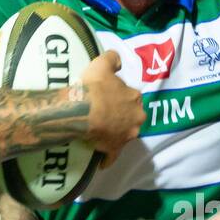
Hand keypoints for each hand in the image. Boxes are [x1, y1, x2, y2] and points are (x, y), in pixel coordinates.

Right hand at [79, 49, 142, 167]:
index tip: (108, 96)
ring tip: (102, 133)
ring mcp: (126, 136)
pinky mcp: (114, 150)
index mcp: (135, 98)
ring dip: (116, 134)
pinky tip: (101, 160)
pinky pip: (112, 156)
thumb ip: (113, 59)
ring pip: (124, 135)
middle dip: (122, 116)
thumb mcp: (102, 64)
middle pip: (130, 117)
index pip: (131, 96)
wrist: (83, 112)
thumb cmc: (94, 87)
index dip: (119, 96)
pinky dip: (108, 158)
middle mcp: (136, 118)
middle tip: (105, 114)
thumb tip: (118, 61)